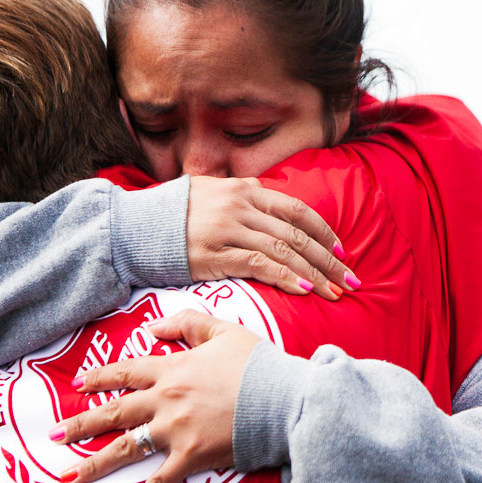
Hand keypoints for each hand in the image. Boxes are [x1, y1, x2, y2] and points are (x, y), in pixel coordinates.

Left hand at [49, 310, 259, 482]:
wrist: (283, 398)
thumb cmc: (258, 364)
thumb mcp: (224, 331)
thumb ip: (187, 323)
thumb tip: (153, 327)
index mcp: (172, 368)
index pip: (125, 372)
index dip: (100, 378)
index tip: (80, 385)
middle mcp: (165, 400)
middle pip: (113, 412)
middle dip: (79, 424)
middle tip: (52, 434)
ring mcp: (174, 430)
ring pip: (124, 448)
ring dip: (92, 463)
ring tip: (67, 477)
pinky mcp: (190, 457)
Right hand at [187, 176, 359, 299]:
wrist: (131, 228)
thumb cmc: (172, 215)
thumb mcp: (210, 193)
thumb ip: (242, 196)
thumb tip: (268, 203)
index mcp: (244, 189)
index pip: (296, 209)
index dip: (324, 232)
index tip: (341, 252)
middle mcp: (240, 206)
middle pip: (297, 233)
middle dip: (329, 259)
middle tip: (350, 280)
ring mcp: (228, 229)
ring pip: (285, 251)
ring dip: (315, 273)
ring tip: (334, 293)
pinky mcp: (215, 254)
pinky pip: (261, 266)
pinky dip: (288, 278)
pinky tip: (306, 290)